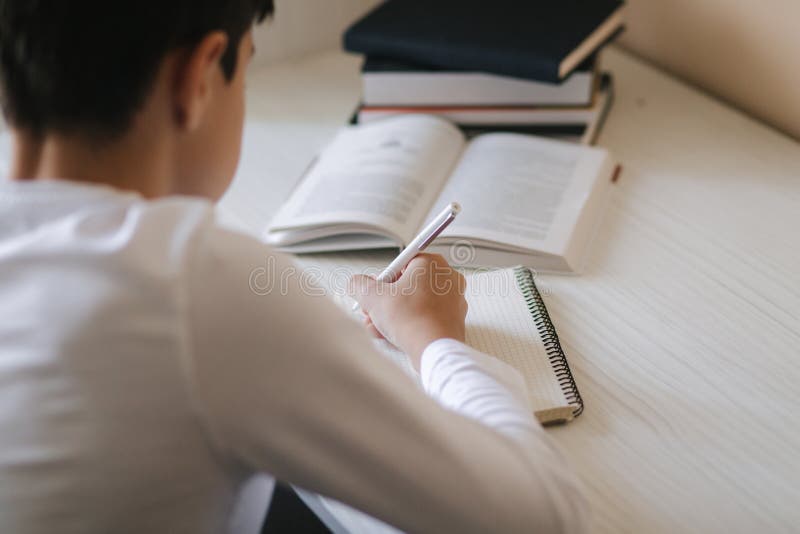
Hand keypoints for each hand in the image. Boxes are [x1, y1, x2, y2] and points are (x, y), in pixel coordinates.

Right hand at [348, 254, 467, 369]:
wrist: (434, 349)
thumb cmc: (412, 320)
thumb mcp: (372, 296)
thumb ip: (359, 284)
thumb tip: (356, 283)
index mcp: (432, 263)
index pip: (401, 263)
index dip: (383, 279)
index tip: (375, 290)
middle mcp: (447, 278)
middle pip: (406, 284)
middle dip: (385, 300)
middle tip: (373, 310)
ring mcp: (453, 299)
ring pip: (414, 303)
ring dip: (392, 314)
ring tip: (378, 326)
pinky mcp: (453, 319)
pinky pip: (425, 316)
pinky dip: (409, 323)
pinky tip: (393, 334)